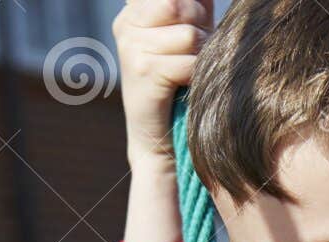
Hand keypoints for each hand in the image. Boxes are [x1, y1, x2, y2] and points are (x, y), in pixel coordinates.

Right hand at [115, 0, 211, 166]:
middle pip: (179, 5)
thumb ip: (193, 9)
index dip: (192, 8)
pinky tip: (188, 87)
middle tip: (195, 54)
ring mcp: (132, 47)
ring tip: (191, 73)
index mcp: (132, 14)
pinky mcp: (144, 71)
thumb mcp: (184, 39)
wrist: (157, 140)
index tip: (196, 27)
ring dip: (201, 56)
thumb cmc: (177, 88)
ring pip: (188, 35)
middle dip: (200, 28)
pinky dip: (197, 76)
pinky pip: (188, 62)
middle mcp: (126, 26)